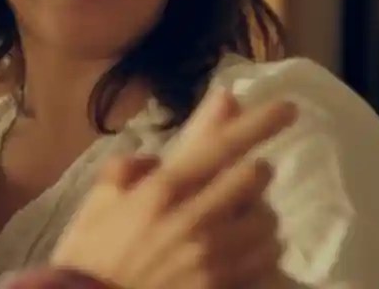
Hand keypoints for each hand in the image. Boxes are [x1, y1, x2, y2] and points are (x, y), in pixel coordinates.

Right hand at [46, 88, 296, 288]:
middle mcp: (196, 217)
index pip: (221, 145)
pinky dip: (263, 247)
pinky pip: (267, 258)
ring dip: (258, 213)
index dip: (258, 123)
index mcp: (162, 189)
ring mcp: (215, 256)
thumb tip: (160, 154)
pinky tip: (245, 248)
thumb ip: (129, 167)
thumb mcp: (98, 199)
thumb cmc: (91, 254)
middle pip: (255, 177)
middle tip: (238, 178)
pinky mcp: (226, 284)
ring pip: (267, 219)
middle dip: (253, 171)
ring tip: (239, 219)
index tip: (287, 107)